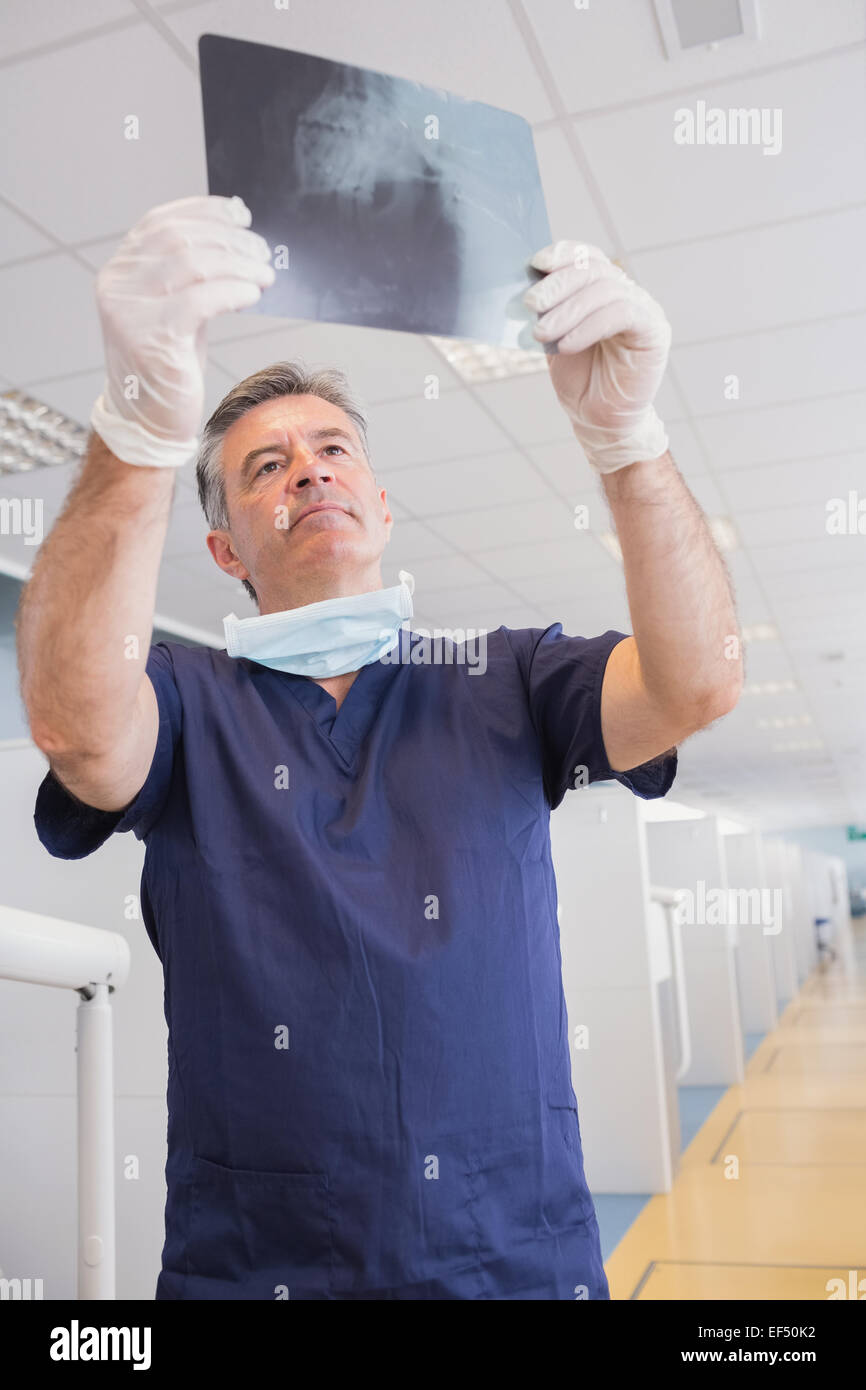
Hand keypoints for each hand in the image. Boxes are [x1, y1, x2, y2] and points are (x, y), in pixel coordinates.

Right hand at [91, 195, 274, 467]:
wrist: (149, 420)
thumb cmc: (169, 366)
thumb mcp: (177, 310)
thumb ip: (193, 277)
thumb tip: (237, 242)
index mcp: (120, 271)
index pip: (160, 223)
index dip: (203, 212)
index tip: (240, 214)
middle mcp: (118, 285)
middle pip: (179, 240)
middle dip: (229, 240)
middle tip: (262, 253)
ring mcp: (129, 312)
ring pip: (191, 265)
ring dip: (238, 265)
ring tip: (265, 274)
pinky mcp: (151, 338)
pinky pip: (199, 301)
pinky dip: (231, 291)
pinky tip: (251, 294)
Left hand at [523, 240, 670, 473]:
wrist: (597, 419)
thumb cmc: (577, 378)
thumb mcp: (553, 336)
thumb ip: (546, 309)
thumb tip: (525, 283)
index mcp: (602, 288)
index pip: (587, 257)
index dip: (563, 253)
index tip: (536, 263)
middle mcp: (626, 292)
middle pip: (594, 270)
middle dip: (558, 284)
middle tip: (530, 303)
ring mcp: (643, 309)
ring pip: (606, 290)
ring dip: (568, 310)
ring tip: (541, 333)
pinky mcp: (654, 330)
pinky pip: (622, 314)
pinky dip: (589, 326)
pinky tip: (565, 344)